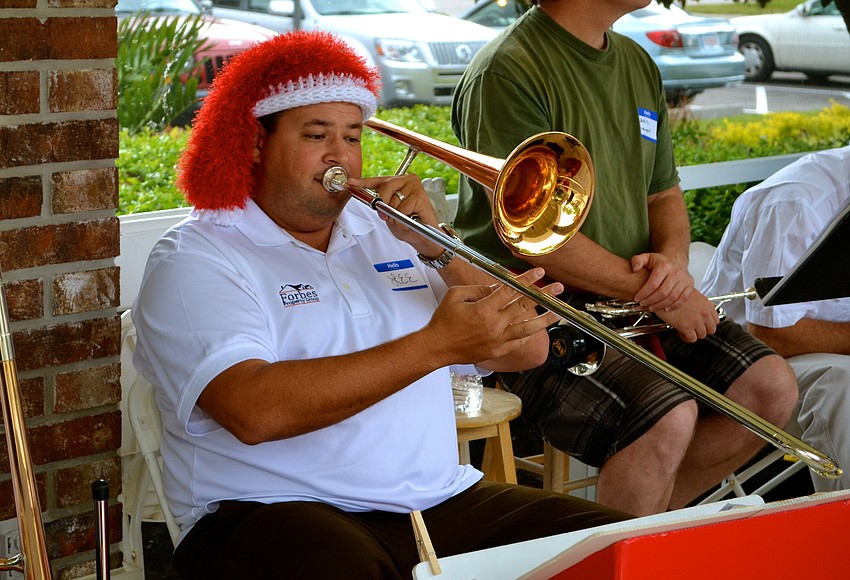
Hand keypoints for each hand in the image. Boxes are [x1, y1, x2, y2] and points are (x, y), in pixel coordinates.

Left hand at [347, 173, 444, 257]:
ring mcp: (415, 186)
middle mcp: (406, 180)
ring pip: (394, 200)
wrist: (424, 237)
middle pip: (385, 187)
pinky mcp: (421, 196)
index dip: (363, 182)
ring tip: (405, 218)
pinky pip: (403, 208)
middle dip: (384, 204)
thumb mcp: (389, 215)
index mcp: (397, 183)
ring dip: (396, 215)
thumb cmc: (408, 225)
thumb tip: (376, 203)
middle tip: (388, 215)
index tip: (350, 183)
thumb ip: (382, 206)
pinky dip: (404, 218)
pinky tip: (412, 219)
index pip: (377, 181)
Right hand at [421, 268, 561, 366]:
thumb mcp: (456, 295)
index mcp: (483, 310)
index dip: (527, 280)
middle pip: (524, 306)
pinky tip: (538, 327)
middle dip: (543, 295)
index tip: (539, 273)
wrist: (437, 347)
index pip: (510, 290)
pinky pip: (518, 341)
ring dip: (545, 319)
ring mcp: (498, 340)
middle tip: (557, 288)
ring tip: (559, 312)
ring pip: (528, 328)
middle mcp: (494, 325)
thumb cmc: (444, 321)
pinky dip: (529, 334)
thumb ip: (478, 289)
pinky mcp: (498, 351)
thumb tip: (497, 287)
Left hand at [631, 252, 693, 311]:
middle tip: (643, 304)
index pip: (653, 284)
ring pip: (672, 297)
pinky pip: (683, 298)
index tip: (637, 298)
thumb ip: (637, 261)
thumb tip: (634, 269)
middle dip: (651, 301)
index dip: (644, 293)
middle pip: (663, 292)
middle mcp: (676, 272)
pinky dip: (674, 306)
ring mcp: (684, 279)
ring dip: (660, 305)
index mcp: (664, 266)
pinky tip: (666, 309)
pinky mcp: (690, 285)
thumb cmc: (660, 261)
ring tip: (651, 307)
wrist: (676, 258)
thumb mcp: (646, 257)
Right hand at [653, 290, 719, 342]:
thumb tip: (697, 310)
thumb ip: (698, 304)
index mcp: (707, 304)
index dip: (708, 323)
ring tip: (686, 330)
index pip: (716, 320)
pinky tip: (680, 331)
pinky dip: (686, 337)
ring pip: (702, 335)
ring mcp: (696, 320)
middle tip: (695, 328)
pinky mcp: (686, 327)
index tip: (703, 323)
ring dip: (694, 334)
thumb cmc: (672, 292)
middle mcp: (704, 313)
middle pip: (711, 329)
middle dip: (703, 330)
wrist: (662, 294)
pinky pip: (691, 339)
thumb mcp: (691, 294)